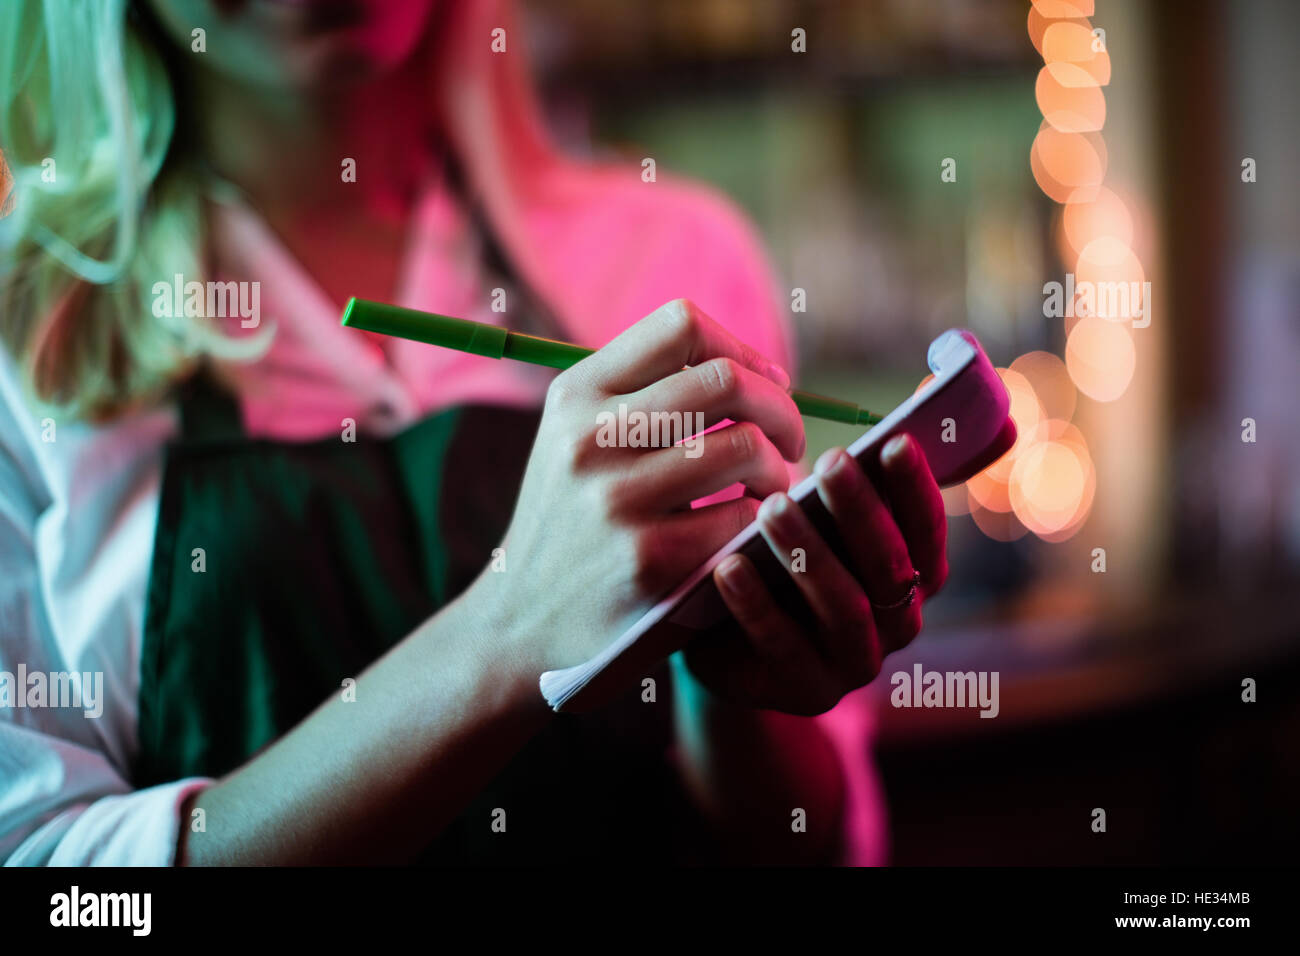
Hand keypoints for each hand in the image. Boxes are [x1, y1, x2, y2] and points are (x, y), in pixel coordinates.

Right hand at [468, 299, 803, 673]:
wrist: (521, 621)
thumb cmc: (574, 520)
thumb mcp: (578, 440)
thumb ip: (644, 394)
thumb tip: (760, 370)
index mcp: (575, 394)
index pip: (682, 325)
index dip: (743, 349)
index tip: (765, 386)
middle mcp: (589, 438)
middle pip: (725, 381)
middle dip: (779, 409)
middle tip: (788, 440)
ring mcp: (617, 500)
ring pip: (745, 446)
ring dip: (777, 468)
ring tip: (769, 488)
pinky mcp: (649, 560)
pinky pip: (741, 515)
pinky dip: (759, 520)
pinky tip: (744, 531)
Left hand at [682, 433, 947, 714]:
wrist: (728, 636)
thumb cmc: (780, 553)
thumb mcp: (816, 514)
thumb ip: (856, 477)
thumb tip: (916, 404)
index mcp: (913, 571)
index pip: (927, 528)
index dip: (915, 487)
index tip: (891, 441)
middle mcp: (898, 621)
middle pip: (893, 568)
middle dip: (862, 513)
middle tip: (830, 463)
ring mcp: (854, 663)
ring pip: (845, 608)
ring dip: (810, 554)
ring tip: (769, 505)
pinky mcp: (805, 691)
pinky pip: (783, 646)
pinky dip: (757, 604)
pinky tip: (728, 565)